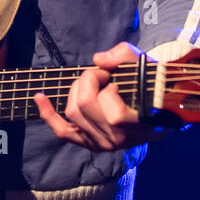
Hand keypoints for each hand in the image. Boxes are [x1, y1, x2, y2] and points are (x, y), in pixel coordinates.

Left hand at [34, 41, 171, 150]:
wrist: (161, 106)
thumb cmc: (151, 84)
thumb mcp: (145, 64)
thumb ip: (124, 55)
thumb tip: (98, 60)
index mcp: (137, 123)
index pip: (108, 107)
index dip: (101, 81)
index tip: (111, 72)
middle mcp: (119, 139)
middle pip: (82, 105)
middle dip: (86, 81)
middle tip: (100, 75)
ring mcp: (104, 144)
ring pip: (72, 114)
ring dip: (76, 91)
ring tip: (91, 84)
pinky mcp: (90, 143)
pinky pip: (63, 131)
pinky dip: (48, 114)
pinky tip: (39, 97)